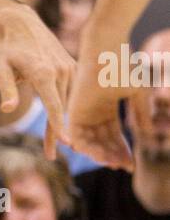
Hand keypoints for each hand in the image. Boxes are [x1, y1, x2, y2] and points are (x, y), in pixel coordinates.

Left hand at [0, 4, 73, 156]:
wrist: (21, 23)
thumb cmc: (6, 49)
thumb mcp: (0, 69)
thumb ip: (6, 90)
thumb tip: (8, 109)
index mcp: (43, 72)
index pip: (53, 106)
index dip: (59, 126)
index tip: (67, 143)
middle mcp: (60, 70)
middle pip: (60, 109)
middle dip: (55, 132)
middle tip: (50, 156)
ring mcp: (69, 67)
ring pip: (64, 101)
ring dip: (55, 117)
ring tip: (46, 136)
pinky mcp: (72, 65)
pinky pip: (67, 91)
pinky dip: (58, 102)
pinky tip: (49, 105)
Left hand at [66, 41, 133, 170]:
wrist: (105, 52)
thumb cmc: (122, 66)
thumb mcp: (137, 93)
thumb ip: (140, 114)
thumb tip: (145, 134)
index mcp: (108, 108)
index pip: (115, 136)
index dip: (123, 151)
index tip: (131, 165)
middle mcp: (94, 113)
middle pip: (104, 142)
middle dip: (114, 156)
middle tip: (123, 167)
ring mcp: (83, 113)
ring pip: (91, 142)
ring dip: (102, 154)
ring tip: (114, 163)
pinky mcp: (74, 111)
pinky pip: (78, 136)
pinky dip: (87, 148)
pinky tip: (100, 156)